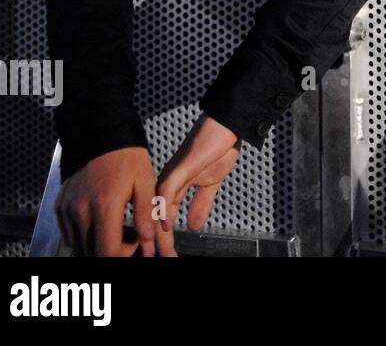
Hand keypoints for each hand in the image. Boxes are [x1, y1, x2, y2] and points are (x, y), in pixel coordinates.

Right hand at [55, 146, 158, 256]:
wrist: (100, 136)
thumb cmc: (125, 157)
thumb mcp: (145, 182)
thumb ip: (146, 214)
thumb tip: (148, 240)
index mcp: (104, 206)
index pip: (108, 252)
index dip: (124, 254)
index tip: (136, 241)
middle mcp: (81, 212)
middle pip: (92, 253)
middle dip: (113, 251)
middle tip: (129, 235)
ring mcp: (67, 210)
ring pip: (79, 246)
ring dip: (98, 245)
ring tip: (116, 228)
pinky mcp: (60, 207)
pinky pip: (70, 235)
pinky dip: (85, 236)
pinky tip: (101, 222)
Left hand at [153, 113, 240, 255]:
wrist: (229, 125)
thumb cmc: (220, 147)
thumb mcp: (211, 183)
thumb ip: (201, 204)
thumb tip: (193, 226)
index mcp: (174, 185)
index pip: (164, 217)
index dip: (164, 238)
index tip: (167, 255)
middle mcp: (168, 180)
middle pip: (156, 216)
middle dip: (158, 241)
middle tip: (160, 259)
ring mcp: (172, 173)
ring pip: (157, 206)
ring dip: (157, 231)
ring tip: (158, 250)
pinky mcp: (180, 167)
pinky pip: (167, 190)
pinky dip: (165, 208)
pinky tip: (166, 223)